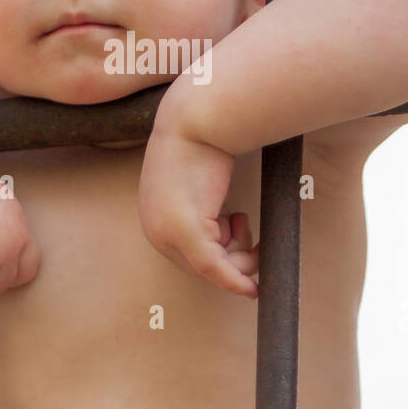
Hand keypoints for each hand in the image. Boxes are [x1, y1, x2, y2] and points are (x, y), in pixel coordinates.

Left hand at [137, 122, 259, 298]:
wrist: (194, 119)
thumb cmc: (199, 143)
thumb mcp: (196, 182)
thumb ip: (200, 207)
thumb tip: (223, 222)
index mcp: (153, 219)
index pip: (188, 255)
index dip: (220, 257)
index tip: (245, 247)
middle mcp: (154, 231)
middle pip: (200, 267)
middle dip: (234, 261)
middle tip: (254, 241)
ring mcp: (167, 234)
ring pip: (211, 270)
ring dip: (239, 260)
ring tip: (245, 223)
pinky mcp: (185, 231)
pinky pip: (214, 268)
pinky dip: (234, 282)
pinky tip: (252, 288)